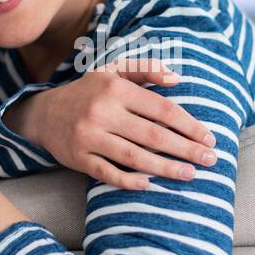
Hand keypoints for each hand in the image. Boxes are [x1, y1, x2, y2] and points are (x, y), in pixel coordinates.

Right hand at [6, 58, 216, 189]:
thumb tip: (178, 79)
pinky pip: (107, 172)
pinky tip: (149, 184)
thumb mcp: (114, 72)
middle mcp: (102, 112)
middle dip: (186, 149)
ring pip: (134, 156)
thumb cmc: (89, 92)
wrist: (44, 113)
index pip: (162, 109)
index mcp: (116, 89)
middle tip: (210, 160)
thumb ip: (146, 69)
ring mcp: (89, 137)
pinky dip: (128, 180)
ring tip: (190, 175)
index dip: (189, 125)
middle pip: (153, 135)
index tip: (209, 138)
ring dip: (165, 168)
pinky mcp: (78, 158)